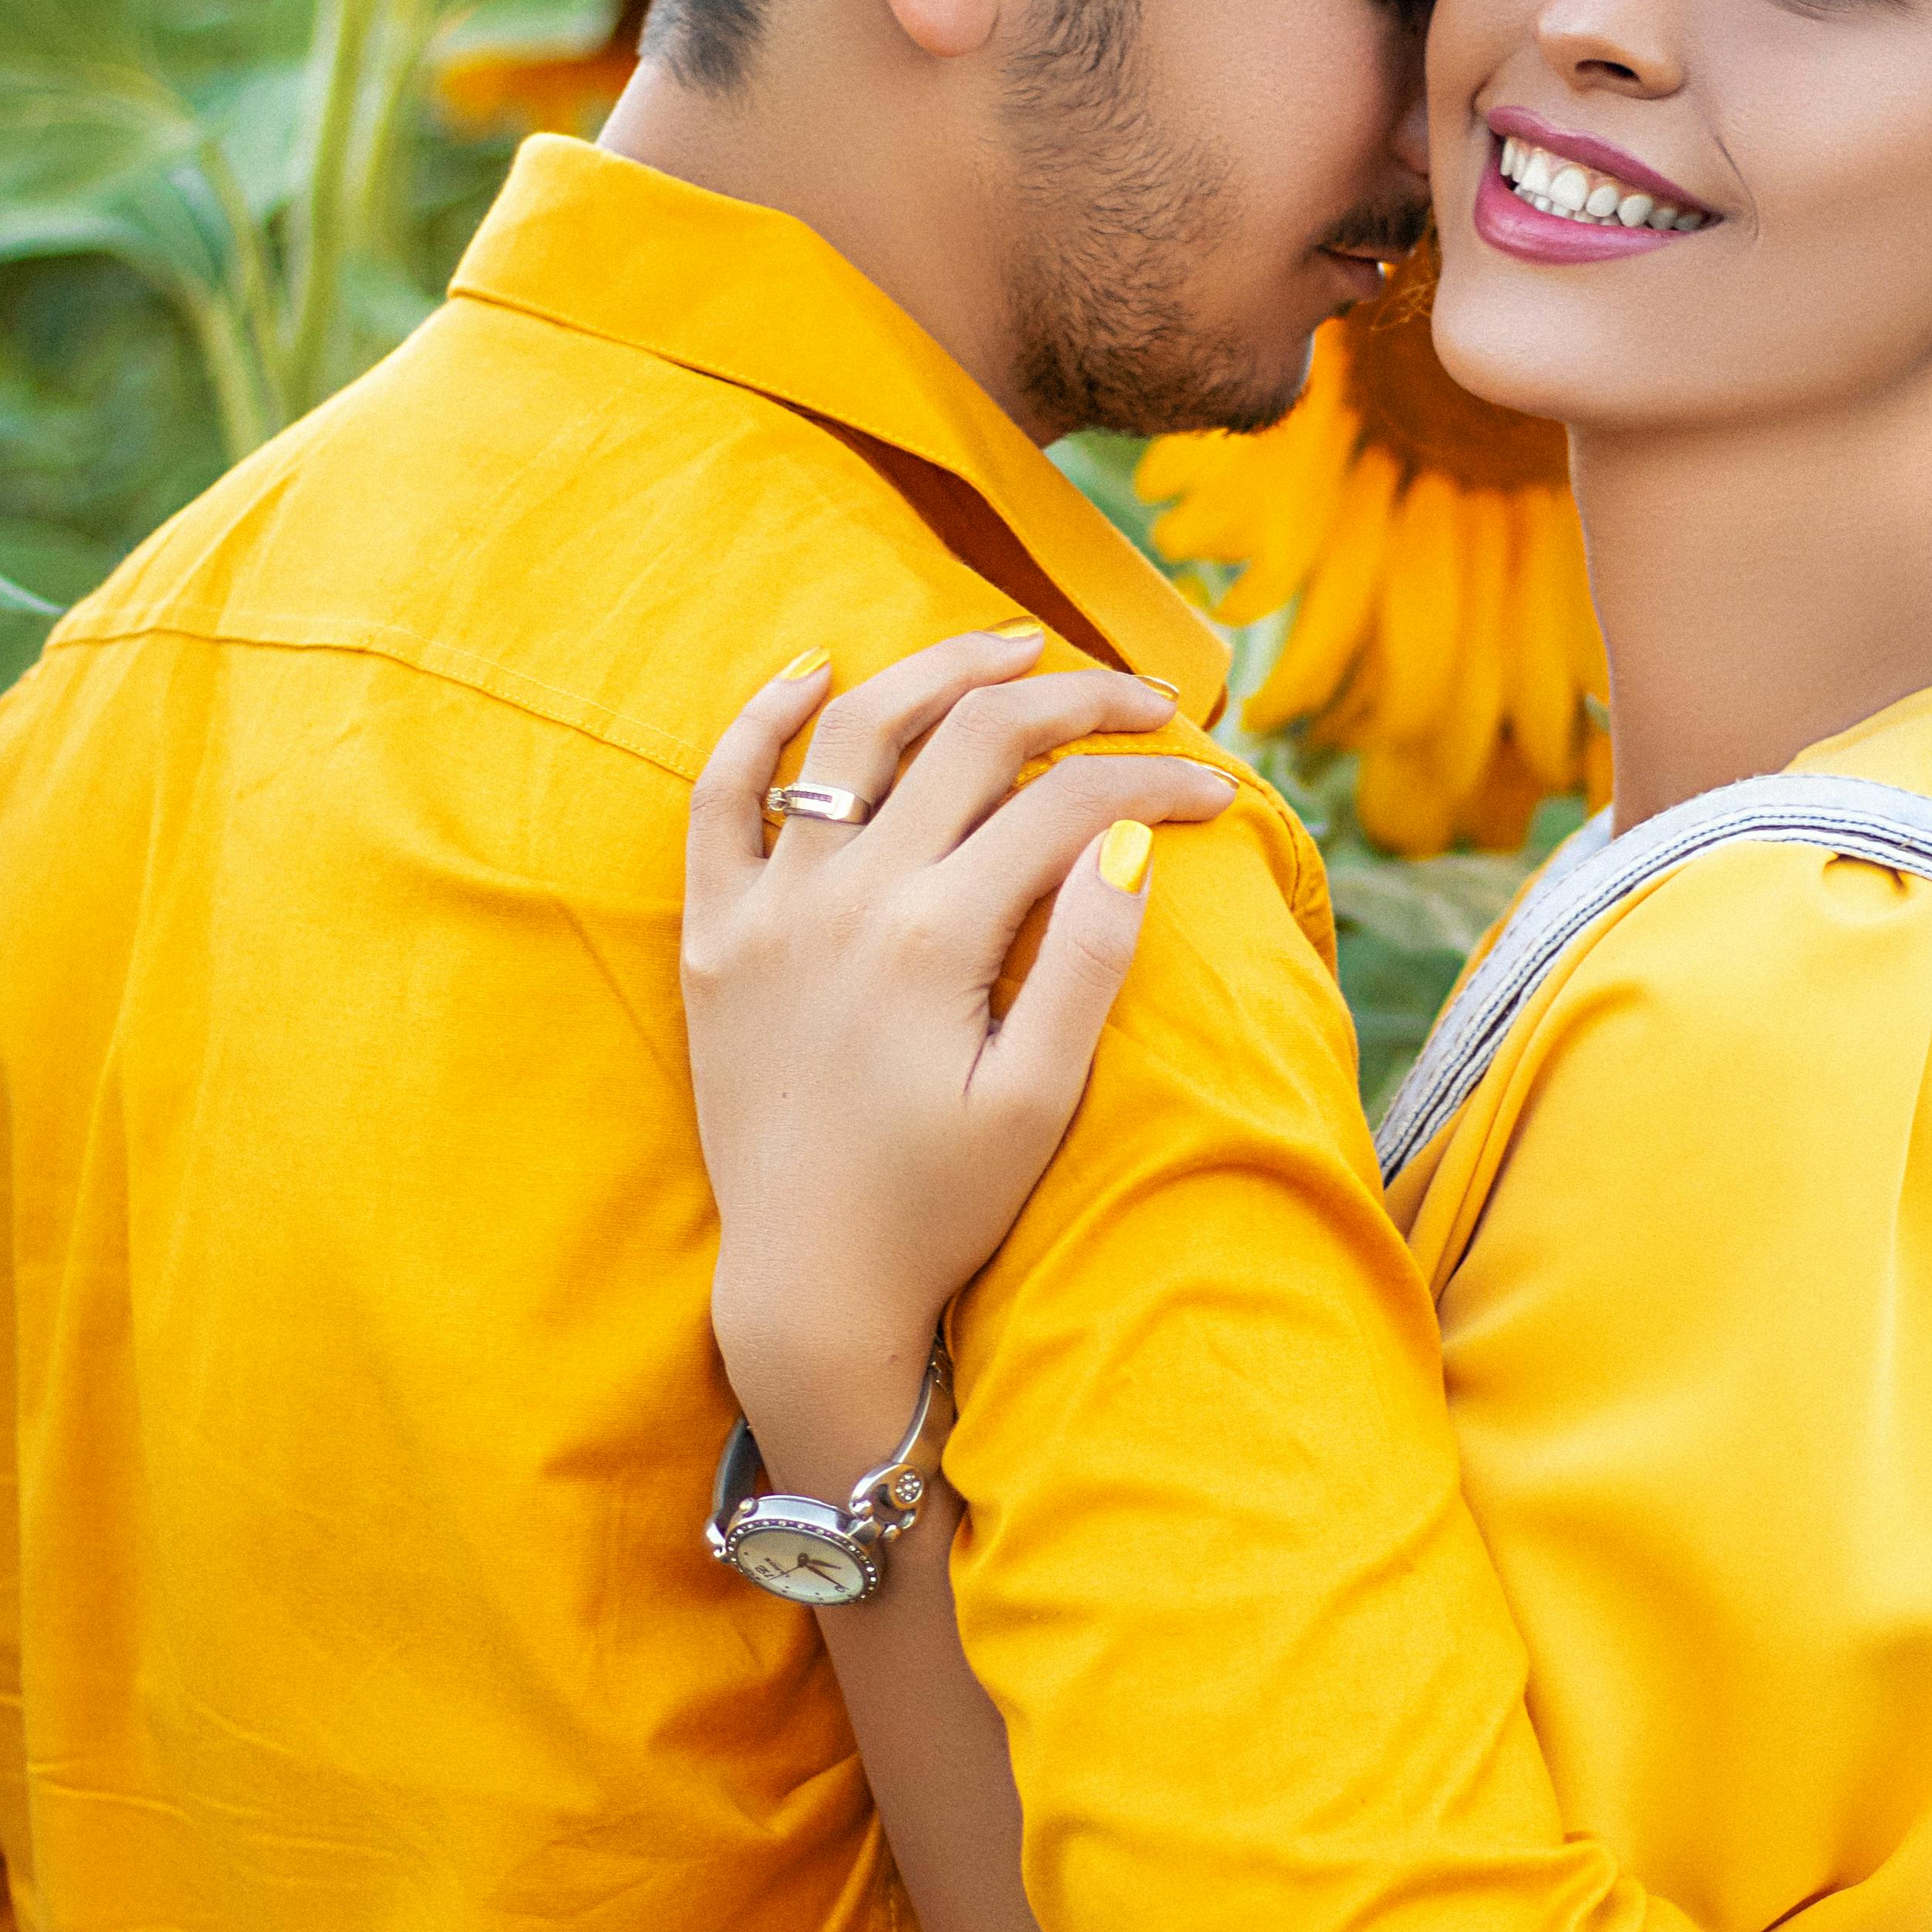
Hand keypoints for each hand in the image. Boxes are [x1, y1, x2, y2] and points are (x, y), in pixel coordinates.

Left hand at [684, 629, 1236, 1477]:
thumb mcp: (1037, 1101)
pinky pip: (722, 797)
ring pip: (856, 735)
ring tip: (1013, 648)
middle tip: (1146, 702)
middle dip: (1076, 702)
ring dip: (941, 672)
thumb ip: (1084, 965)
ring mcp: (769, 907)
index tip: (1215, 796)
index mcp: (935, 938)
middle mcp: (845, 899)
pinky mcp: (716, 933)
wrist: (810, 1283)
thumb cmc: (939, 1205)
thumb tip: (1128, 842)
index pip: (1066, 807)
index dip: (1154, 784)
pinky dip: (765, 723)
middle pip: (973, 740)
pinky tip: (818, 674)